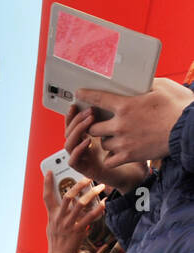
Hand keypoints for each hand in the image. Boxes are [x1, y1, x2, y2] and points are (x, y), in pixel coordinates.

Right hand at [41, 171, 103, 252]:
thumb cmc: (57, 240)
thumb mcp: (53, 225)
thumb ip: (60, 212)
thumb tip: (71, 199)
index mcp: (52, 216)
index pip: (46, 197)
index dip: (47, 184)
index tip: (48, 171)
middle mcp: (58, 218)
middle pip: (67, 197)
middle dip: (78, 185)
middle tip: (88, 178)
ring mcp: (68, 225)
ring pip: (80, 205)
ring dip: (92, 194)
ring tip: (100, 187)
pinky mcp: (77, 231)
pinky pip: (90, 217)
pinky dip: (98, 209)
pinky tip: (105, 203)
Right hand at [65, 103, 149, 190]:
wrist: (141, 172)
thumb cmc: (139, 150)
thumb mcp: (133, 127)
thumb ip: (128, 113)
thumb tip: (130, 90)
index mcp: (92, 136)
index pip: (76, 123)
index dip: (73, 113)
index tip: (77, 101)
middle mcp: (85, 147)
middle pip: (69, 131)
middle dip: (76, 119)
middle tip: (89, 110)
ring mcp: (84, 158)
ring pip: (68, 144)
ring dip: (76, 131)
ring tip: (90, 121)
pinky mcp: (86, 169)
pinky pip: (74, 160)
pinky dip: (77, 150)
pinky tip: (88, 140)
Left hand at [78, 79, 192, 167]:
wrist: (190, 130)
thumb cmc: (179, 106)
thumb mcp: (162, 88)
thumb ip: (144, 85)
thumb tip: (136, 82)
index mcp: (126, 105)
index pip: (98, 99)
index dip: (86, 96)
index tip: (79, 94)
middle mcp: (120, 124)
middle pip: (93, 127)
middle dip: (94, 125)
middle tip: (100, 124)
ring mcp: (123, 141)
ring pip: (103, 143)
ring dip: (106, 141)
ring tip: (114, 138)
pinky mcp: (129, 155)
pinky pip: (109, 160)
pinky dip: (112, 157)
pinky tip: (118, 153)